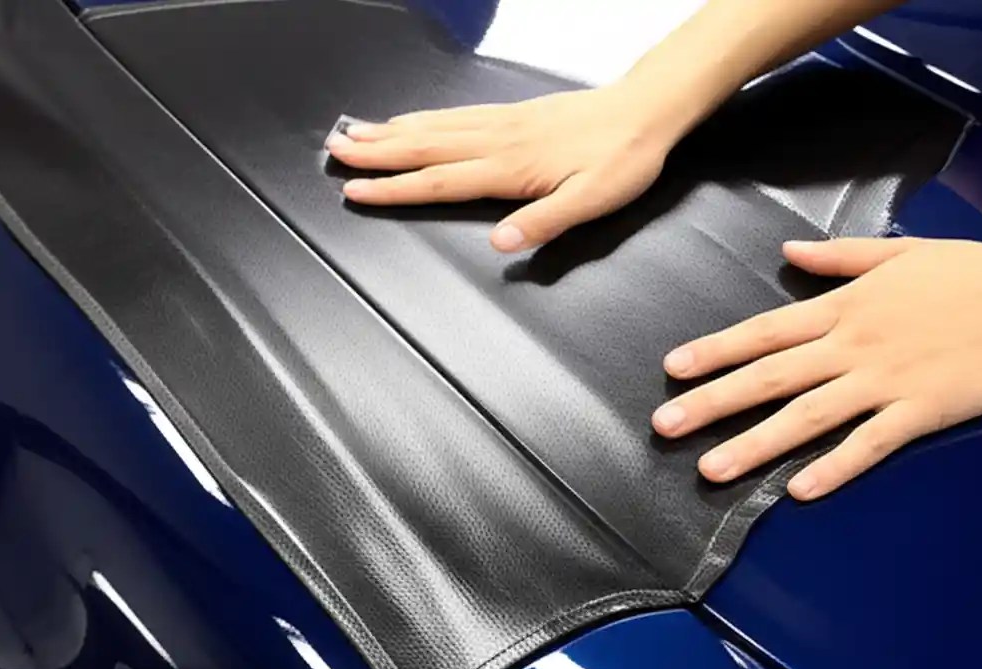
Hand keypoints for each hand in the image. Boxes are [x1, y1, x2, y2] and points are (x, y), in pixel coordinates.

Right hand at [326, 85, 681, 251]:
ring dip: (392, 132)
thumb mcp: (594, 200)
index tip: (356, 190)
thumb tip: (500, 244)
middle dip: (377, 153)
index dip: (396, 188)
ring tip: (355, 134)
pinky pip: (455, 114)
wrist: (646, 110)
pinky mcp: (512, 115)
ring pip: (435, 127)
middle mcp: (498, 140)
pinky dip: (424, 117)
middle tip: (335, 153)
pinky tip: (409, 119)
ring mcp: (502, 124)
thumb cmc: (624, 158)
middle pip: (425, 147)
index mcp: (511, 167)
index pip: (440, 181)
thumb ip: (545, 222)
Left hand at [651, 236, 981, 500]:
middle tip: (664, 425)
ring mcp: (885, 380)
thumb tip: (788, 251)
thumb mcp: (899, 253)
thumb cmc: (972, 273)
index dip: (715, 350)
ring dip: (756, 443)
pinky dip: (835, 467)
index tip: (672, 368)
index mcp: (845, 308)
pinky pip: (870, 445)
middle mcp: (853, 346)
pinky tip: (800, 491)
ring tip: (712, 468)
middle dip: (712, 401)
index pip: (764, 331)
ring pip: (807, 416)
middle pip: (770, 377)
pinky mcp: (922, 410)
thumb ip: (838, 259)